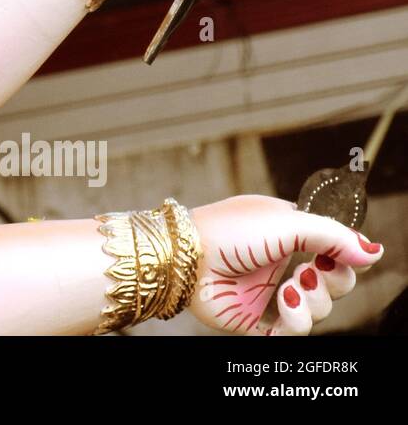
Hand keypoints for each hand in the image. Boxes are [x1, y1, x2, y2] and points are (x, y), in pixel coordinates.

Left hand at [187, 195, 383, 334]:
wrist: (185, 256)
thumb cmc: (230, 230)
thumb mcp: (288, 222)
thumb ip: (333, 236)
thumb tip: (372, 251)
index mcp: (286, 234)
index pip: (332, 251)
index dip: (343, 258)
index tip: (338, 256)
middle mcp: (278, 263)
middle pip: (331, 285)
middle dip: (335, 283)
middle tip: (313, 272)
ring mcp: (265, 292)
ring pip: (315, 312)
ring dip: (314, 304)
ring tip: (292, 288)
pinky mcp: (252, 319)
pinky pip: (289, 334)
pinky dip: (296, 324)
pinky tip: (284, 305)